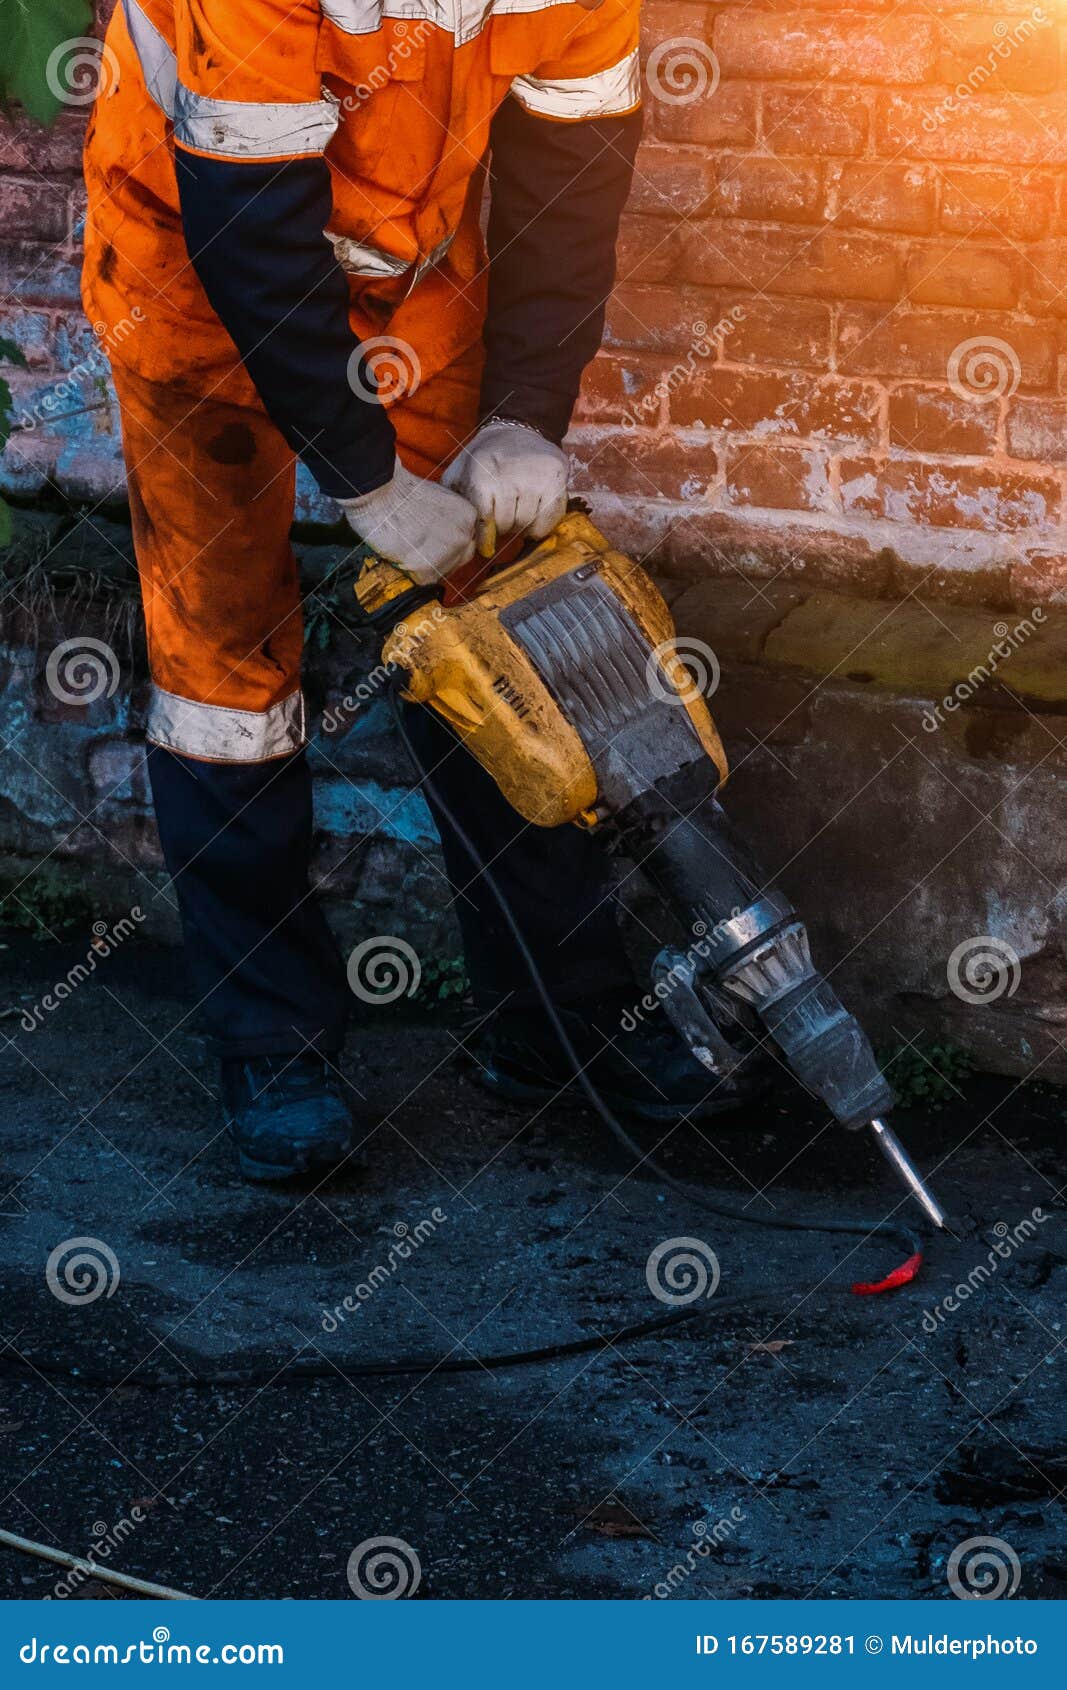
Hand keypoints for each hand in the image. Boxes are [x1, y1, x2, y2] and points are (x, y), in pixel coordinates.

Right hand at [340, 458, 476, 583]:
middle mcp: (463, 537)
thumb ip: (448, 517)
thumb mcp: (438, 497)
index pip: (467, 539)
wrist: (379, 494)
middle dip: (443, 556)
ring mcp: (447, 555)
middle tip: (422, 549)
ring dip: (427, 565)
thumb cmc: (401, 491)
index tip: (436, 541)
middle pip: (460, 558)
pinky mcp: (428, 570)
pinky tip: (402, 555)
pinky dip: (412, 572)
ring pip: (442, 572)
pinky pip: (424, 580)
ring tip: (409, 549)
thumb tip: (444, 533)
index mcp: (468, 516)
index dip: (450, 541)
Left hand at [442, 420, 567, 553]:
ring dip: (522, 526)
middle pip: (508, 524)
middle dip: (504, 528)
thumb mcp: (460, 472)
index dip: (485, 536)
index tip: (486, 544)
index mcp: (481, 475)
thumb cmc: (484, 459)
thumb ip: (452, 498)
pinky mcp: (555, 477)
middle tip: (503, 520)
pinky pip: (551, 518)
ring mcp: (535, 476)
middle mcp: (510, 474)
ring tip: (517, 515)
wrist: (515, 431)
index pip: (485, 521)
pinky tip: (534, 518)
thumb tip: (452, 527)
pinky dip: (542, 525)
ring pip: (528, 523)